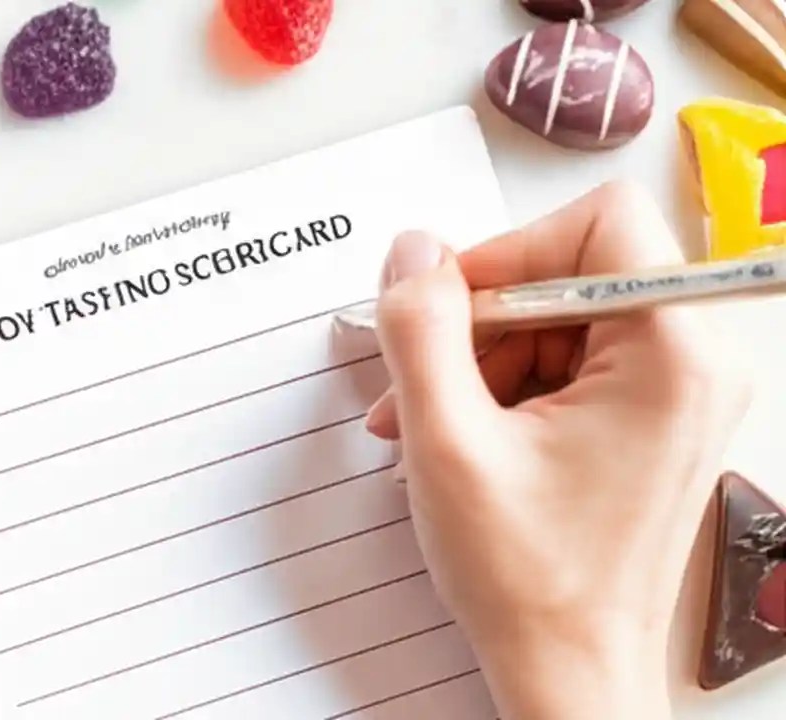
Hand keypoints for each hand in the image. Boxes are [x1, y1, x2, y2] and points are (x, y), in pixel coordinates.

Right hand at [362, 183, 749, 718]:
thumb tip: (413, 253)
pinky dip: (502, 390)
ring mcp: (673, 394)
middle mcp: (692, 364)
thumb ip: (420, 330)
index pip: (597, 224)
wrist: (567, 668)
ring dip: (479, 363)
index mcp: (672, 355)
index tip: (449, 307)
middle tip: (425, 382)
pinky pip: (564, 363)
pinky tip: (458, 436)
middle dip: (479, 325)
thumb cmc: (531, 581)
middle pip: (567, 273)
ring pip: (554, 320)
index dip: (506, 253)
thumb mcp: (446, 441)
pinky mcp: (647, 418)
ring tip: (430, 425)